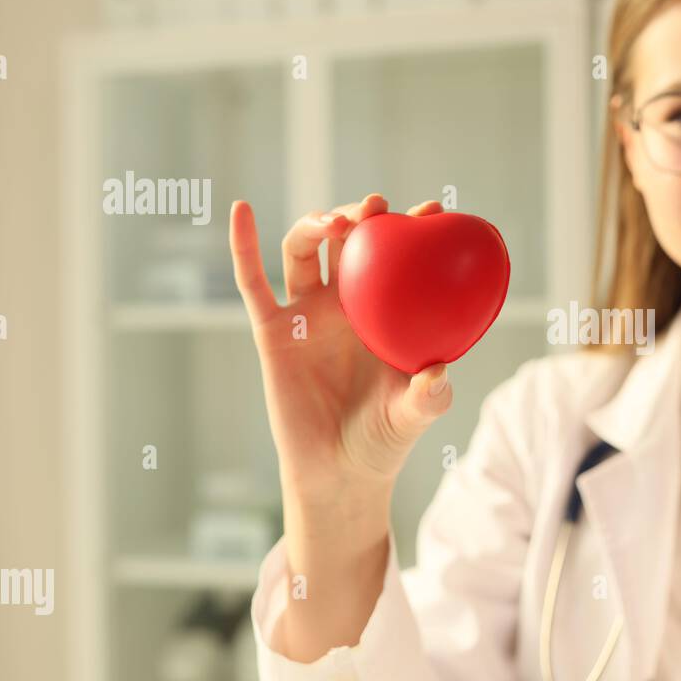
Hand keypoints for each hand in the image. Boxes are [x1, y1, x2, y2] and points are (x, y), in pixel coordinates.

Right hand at [228, 194, 453, 512]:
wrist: (339, 473)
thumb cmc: (383, 441)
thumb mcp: (414, 416)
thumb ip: (429, 395)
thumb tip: (438, 371)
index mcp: (385, 312)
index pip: (399, 258)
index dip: (413, 229)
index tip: (434, 211)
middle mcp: (346, 305)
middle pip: (349, 241)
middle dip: (362, 215)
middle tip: (377, 207)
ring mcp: (308, 314)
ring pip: (305, 251)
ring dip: (317, 224)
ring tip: (337, 222)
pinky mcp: (272, 331)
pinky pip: (253, 283)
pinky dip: (244, 244)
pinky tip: (242, 210)